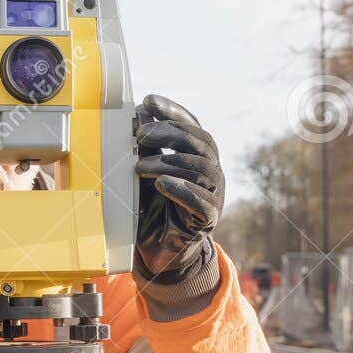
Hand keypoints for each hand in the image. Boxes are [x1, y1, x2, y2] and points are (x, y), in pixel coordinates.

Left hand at [133, 95, 224, 278]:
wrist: (160, 250)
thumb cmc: (154, 207)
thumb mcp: (145, 173)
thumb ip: (145, 149)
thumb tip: (137, 116)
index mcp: (198, 156)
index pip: (191, 125)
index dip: (172, 111)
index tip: (148, 101)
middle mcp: (211, 171)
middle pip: (201, 142)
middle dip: (170, 133)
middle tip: (140, 135)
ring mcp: (214, 194)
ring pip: (202, 170)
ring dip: (169, 164)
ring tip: (139, 168)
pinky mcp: (209, 219)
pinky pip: (203, 202)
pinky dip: (183, 191)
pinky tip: (162, 184)